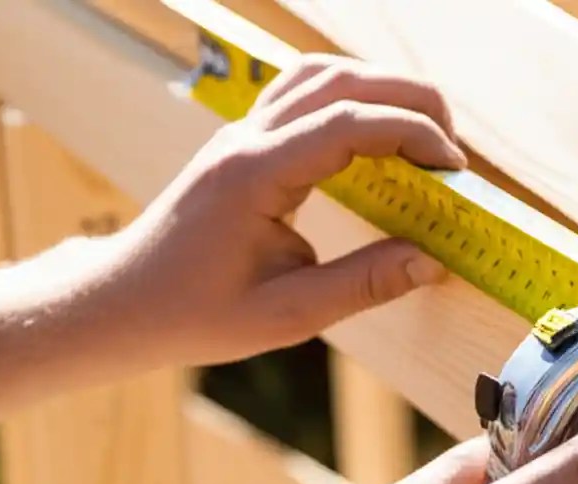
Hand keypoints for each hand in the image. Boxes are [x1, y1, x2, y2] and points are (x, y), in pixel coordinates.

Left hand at [85, 54, 466, 367]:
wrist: (123, 303)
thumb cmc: (195, 313)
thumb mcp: (288, 314)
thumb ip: (364, 284)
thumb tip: (431, 261)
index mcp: (255, 173)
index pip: (350, 122)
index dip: (413, 134)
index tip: (454, 169)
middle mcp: (247, 138)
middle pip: (343, 80)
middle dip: (412, 102)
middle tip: (454, 153)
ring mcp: (242, 132)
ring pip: (322, 74)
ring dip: (382, 92)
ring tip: (423, 138)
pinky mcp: (244, 141)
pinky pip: (303, 92)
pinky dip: (352, 98)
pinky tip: (376, 136)